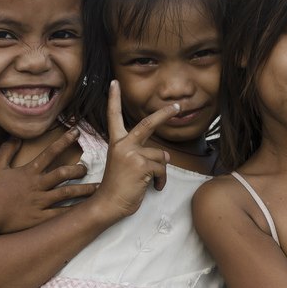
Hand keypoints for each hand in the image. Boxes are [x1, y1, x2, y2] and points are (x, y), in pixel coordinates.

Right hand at [0, 128, 97, 233]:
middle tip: (88, 167)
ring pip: (67, 193)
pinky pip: (60, 215)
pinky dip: (74, 212)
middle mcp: (38, 185)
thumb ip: (7, 150)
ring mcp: (40, 202)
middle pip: (63, 174)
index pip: (50, 153)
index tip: (77, 132)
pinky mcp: (39, 218)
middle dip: (78, 169)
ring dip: (84, 190)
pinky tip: (86, 211)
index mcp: (29, 172)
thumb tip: (15, 135)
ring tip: (98, 188)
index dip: (64, 141)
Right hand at [93, 80, 179, 218]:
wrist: (108, 204)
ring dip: (161, 172)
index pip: (114, 116)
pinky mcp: (140, 164)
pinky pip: (162, 169)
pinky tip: (154, 187)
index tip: (114, 83)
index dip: (114, 99)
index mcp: (116, 142)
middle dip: (165, 114)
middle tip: (178, 106)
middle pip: (148, 124)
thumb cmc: (119, 187)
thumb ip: (143, 155)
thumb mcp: (127, 165)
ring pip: (161, 156)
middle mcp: (122, 144)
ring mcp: (131, 153)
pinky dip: (162, 180)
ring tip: (150, 182)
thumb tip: (165, 155)